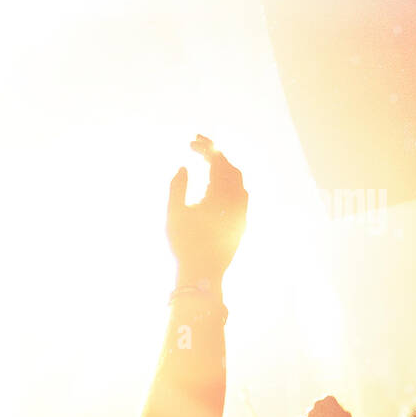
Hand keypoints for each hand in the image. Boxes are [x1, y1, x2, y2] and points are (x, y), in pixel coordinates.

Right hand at [167, 135, 247, 287]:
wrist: (202, 275)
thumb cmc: (184, 246)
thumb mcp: (174, 214)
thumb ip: (177, 187)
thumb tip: (184, 167)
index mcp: (219, 195)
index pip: (218, 161)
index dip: (206, 147)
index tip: (191, 141)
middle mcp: (235, 201)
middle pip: (229, 167)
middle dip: (215, 153)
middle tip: (198, 145)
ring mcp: (241, 212)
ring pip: (238, 180)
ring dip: (224, 166)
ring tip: (208, 161)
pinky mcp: (242, 222)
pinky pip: (241, 194)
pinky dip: (230, 181)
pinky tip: (219, 183)